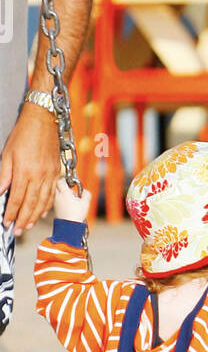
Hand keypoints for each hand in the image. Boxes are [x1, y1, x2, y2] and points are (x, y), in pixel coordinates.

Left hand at [0, 104, 61, 235]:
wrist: (44, 120)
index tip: (6, 223)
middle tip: (17, 231)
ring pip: (43, 201)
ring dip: (35, 216)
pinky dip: (47, 205)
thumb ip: (4, 176)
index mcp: (25, 171)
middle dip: (23, 219)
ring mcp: (51, 175)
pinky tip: (42, 212)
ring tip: (28, 226)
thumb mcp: (7, 154)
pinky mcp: (57, 172)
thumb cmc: (23, 135)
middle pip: (31, 204)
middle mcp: (40, 176)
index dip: (11, 213)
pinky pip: (53, 193)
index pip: (17, 198)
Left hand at [53, 176, 92, 222]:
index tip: (70, 182)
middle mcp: (58, 196)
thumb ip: (86, 194)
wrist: (69, 226)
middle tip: (70, 189)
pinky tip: (68, 205)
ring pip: (57, 193)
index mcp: (64, 193)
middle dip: (63, 186)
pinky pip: (56, 200)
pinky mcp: (55, 208)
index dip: (65, 180)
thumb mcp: (85, 203)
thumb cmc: (77, 214)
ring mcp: (55, 202)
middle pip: (57, 186)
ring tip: (70, 199)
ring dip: (62, 193)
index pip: (61, 181)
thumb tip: (84, 191)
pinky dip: (61, 199)